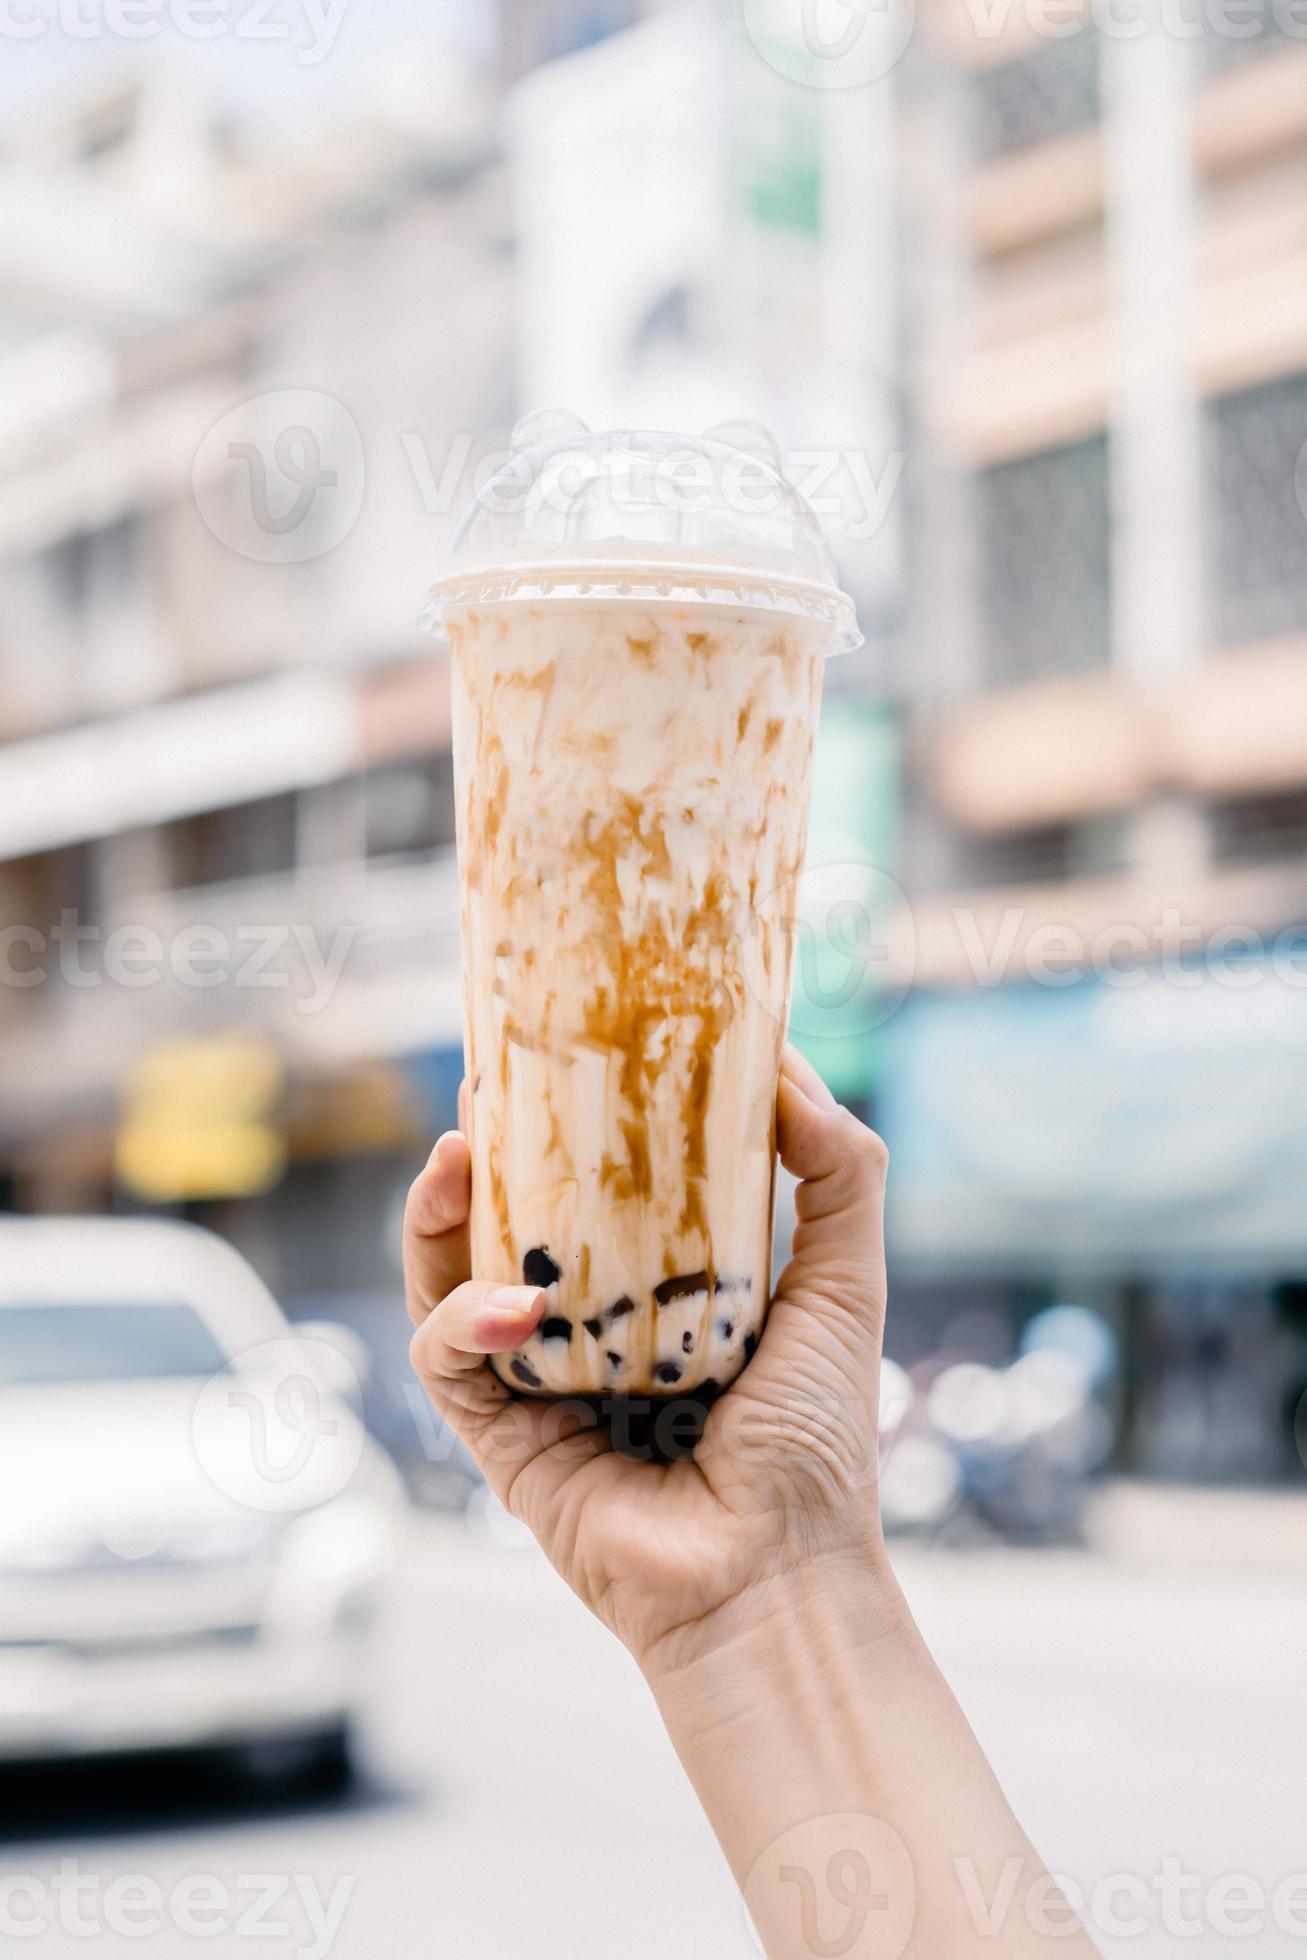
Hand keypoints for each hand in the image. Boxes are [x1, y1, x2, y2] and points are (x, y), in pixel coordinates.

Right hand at [406, 1045, 892, 1675]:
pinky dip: (462, 1320)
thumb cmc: (818, 1441)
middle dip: (487, 1148)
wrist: (779, 1577)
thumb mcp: (845, 1282)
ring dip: (440, 1215)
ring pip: (453, 1277)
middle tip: (484, 1082)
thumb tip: (787, 1065)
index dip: (571, 1118)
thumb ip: (838, 1171)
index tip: (564, 1047)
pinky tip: (512, 1303)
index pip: (598, 1185)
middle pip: (511, 1219)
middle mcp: (592, 1326)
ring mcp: (539, 1380)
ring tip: (457, 1154)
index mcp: (664, 1288)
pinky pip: (446, 1360)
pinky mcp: (499, 1437)